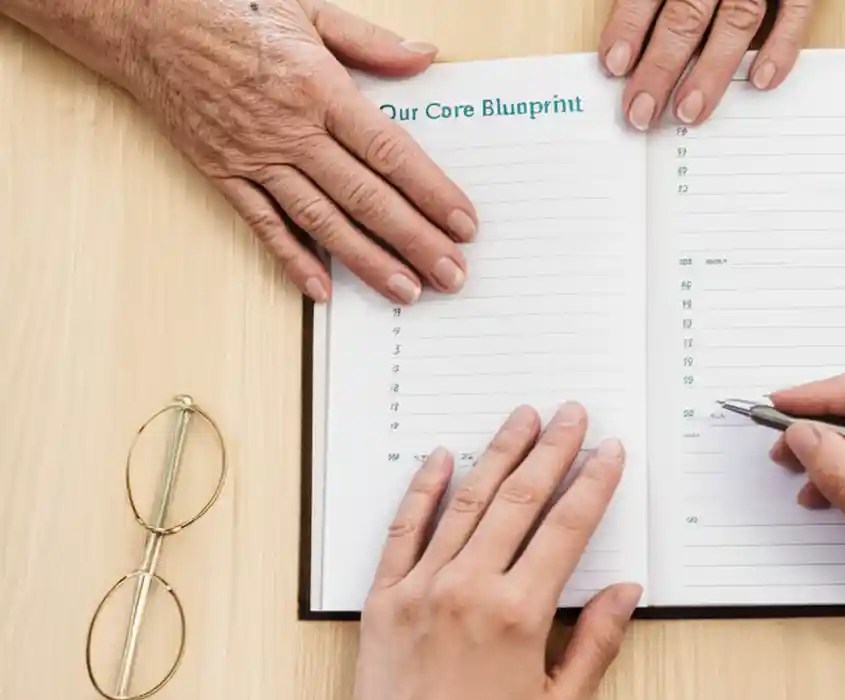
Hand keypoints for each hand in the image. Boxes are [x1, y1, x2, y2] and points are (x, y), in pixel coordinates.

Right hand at [121, 0, 476, 303]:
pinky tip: (324, 290)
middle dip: (415, 240)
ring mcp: (255, 157)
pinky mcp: (224, 173)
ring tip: (406, 291)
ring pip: (322, 221)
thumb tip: (425, 57)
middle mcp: (290, 130)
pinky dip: (295, 260)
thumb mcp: (308, 8)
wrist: (143, 17)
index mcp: (319, 87)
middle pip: (365, 197)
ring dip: (368, 261)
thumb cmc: (228, 7)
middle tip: (452, 274)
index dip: (431, 191)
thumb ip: (370, 42)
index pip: (390, 151)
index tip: (464, 222)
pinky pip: (265, 225)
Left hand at [352, 403, 641, 699]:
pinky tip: (440, 458)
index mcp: (519, 614)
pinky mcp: (384, 599)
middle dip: (551, 450)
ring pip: (467, 502)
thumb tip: (627, 593)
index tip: (609, 453)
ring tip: (521, 419)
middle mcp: (469, 589)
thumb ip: (597, 644)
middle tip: (571, 415)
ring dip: (498, 454)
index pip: (567, 527)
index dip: (594, 484)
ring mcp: (422, 588)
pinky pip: (404, 529)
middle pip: (521, 500)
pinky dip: (422, 489)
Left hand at [598, 0, 815, 129]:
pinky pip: (793, 12)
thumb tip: (628, 33)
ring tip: (689, 111)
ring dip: (711, 71)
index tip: (614, 66)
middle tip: (643, 112)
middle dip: (661, 67)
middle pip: (686, 17)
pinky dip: (781, 47)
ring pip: (735, 22)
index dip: (630, 28)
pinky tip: (762, 80)